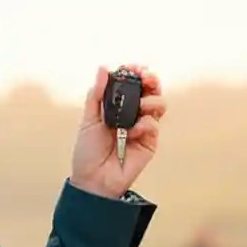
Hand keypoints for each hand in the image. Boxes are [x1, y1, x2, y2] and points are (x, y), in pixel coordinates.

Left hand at [70, 63, 164, 198]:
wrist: (94, 179)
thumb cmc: (88, 151)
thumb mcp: (88, 119)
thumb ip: (96, 94)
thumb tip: (103, 67)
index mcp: (116, 106)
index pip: (131, 83)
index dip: (134, 72)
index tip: (133, 67)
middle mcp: (132, 114)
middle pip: (150, 90)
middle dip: (151, 79)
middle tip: (146, 77)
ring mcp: (143, 127)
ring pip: (159, 104)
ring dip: (152, 99)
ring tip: (141, 106)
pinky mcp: (150, 142)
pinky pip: (154, 124)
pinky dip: (144, 124)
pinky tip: (132, 133)